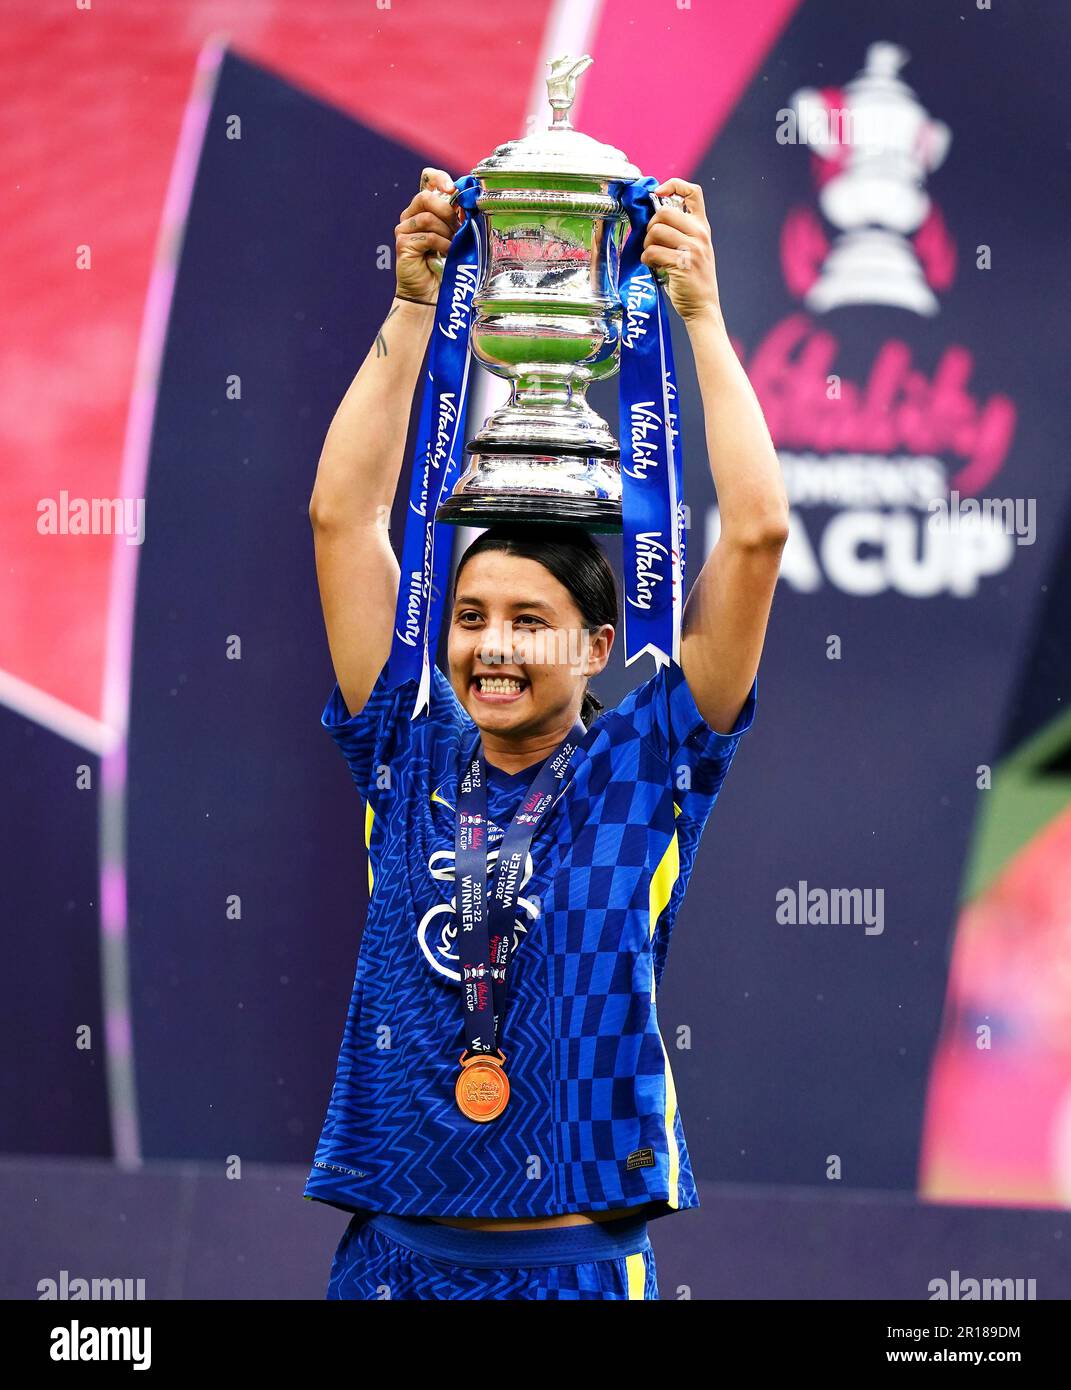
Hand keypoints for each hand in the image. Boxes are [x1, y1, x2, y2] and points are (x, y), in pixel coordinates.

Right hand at [394, 167, 460, 303]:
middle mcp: (411, 216)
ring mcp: (404, 229)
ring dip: (447, 232)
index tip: (452, 189)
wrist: (431, 294)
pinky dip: (442, 245)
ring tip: (453, 246)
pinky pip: (427, 236)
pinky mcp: (403, 244)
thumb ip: (458, 218)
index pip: (427, 180)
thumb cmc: (445, 266)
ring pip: (428, 217)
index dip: (439, 178)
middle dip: (447, 211)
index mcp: (424, 208)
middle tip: (458, 229)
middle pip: (426, 197)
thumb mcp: (455, 235)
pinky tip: (447, 253)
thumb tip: (470, 203)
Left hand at [640, 178, 720, 322]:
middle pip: (663, 213)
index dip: (673, 185)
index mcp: (702, 227)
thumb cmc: (692, 279)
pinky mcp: (682, 264)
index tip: (658, 194)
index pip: (693, 192)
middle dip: (650, 227)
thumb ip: (680, 231)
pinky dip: (647, 260)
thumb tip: (651, 217)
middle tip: (652, 243)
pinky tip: (653, 266)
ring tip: (653, 257)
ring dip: (647, 245)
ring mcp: (693, 248)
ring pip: (655, 232)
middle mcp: (700, 234)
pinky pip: (652, 252)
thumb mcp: (694, 249)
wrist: (703, 306)